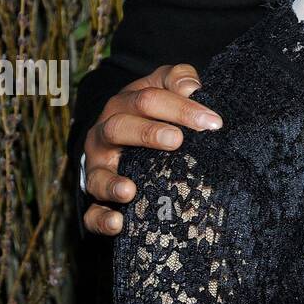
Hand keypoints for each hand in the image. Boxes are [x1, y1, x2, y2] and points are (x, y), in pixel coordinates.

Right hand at [81, 64, 222, 236]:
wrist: (119, 135)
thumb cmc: (152, 109)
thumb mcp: (163, 86)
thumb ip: (177, 79)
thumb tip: (192, 87)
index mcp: (124, 104)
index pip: (149, 99)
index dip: (181, 108)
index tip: (212, 122)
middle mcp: (105, 133)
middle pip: (120, 128)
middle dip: (148, 134)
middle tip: (177, 140)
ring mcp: (98, 166)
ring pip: (98, 173)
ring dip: (112, 183)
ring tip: (130, 191)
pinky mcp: (96, 196)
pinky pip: (91, 211)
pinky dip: (101, 218)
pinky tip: (118, 223)